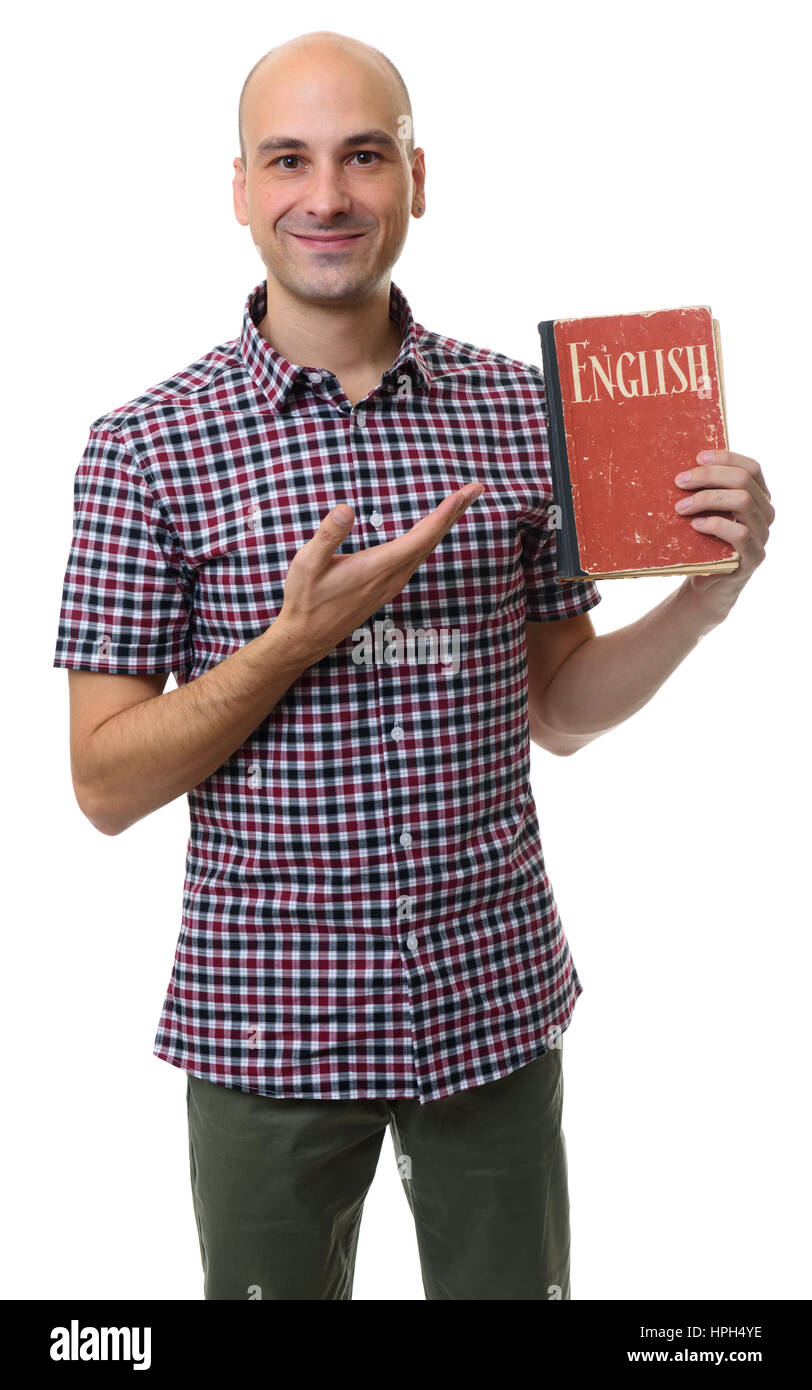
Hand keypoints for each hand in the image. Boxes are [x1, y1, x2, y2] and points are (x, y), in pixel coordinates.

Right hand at [275, 483, 484, 665]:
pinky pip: (415, 559)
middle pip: (431, 541)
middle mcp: (392, 577)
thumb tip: (345, 509)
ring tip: (458, 504)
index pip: (422, 536)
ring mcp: (391, 585)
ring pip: (425, 550)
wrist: (305, 636)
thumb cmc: (305, 599)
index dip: (445, 513)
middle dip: (455, 513)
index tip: (464, 494)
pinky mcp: (385, 589)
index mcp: (379, 567)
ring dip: (443, 525)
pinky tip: (428, 532)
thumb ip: (328, 535)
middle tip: (475, 489)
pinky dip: (428, 539)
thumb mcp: (308, 563)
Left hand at [673, 449, 773, 622]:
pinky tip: (696, 526)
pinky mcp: (754, 558)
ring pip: (743, 502)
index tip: (697, 457)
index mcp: (759, 497)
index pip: (751, 468)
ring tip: (681, 507)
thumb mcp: (707, 513)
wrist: (707, 583)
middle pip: (744, 481)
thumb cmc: (704, 542)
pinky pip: (741, 534)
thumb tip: (680, 468)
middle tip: (679, 482)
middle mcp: (766, 513)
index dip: (726, 458)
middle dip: (708, 476)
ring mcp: (763, 535)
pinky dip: (716, 525)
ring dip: (708, 499)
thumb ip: (706, 492)